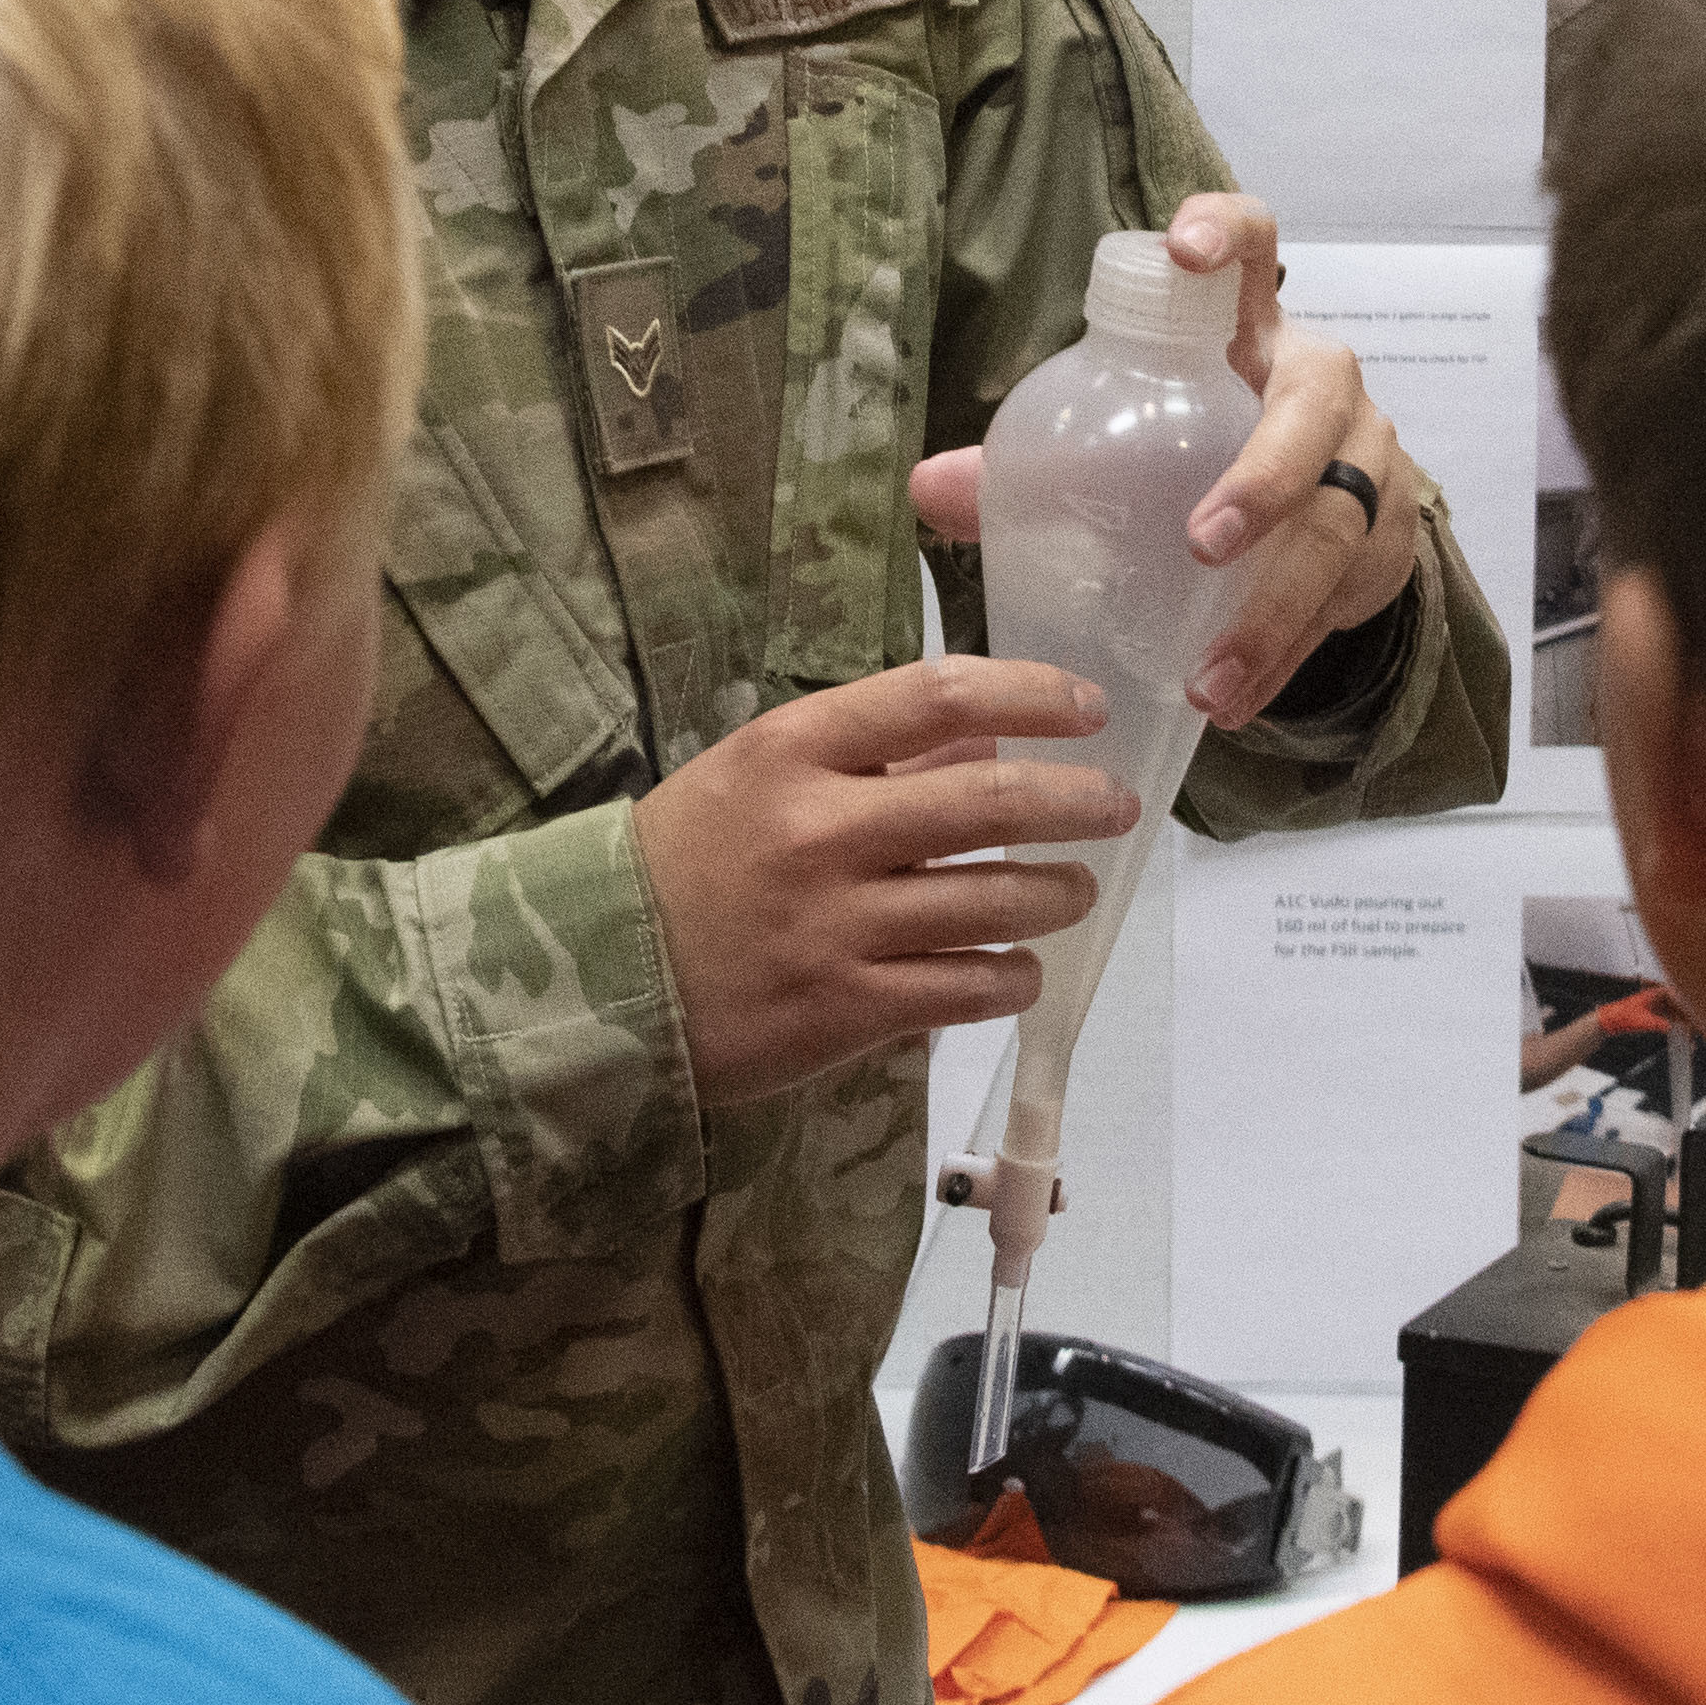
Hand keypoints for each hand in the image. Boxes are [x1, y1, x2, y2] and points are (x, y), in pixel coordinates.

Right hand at [634, 654, 1141, 1099]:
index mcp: (793, 751)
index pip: (939, 695)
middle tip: (1115, 806)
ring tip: (1076, 890)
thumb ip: (872, 755)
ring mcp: (834, 925)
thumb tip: (988, 735)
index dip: (1031, 694)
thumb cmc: (687, 863)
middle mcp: (820, 830)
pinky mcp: (843, 1010)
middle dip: (1074, 800)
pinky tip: (1022, 969)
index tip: (1086, 705)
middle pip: (987, 801)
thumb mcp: (760, 777)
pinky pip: (964, 988)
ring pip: (993, 902)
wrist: (590, 977)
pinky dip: (1012, 978)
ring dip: (1057, 894)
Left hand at [902, 189, 1429, 725]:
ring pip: (1337, 525)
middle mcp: (1322, 385)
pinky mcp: (1388, 543)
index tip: (1185, 252)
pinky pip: (1344, 601)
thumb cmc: (1198, 450)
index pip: (1256, 246)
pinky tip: (1236, 702)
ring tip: (1208, 679)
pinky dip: (1286, 658)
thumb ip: (1030, 459)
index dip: (1227, 231)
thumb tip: (929, 488)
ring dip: (1270, 610)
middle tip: (1201, 545)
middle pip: (1313, 408)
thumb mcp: (1124, 439)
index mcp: (1248, 331)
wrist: (1310, 518)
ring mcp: (1369, 464)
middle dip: (1262, 477)